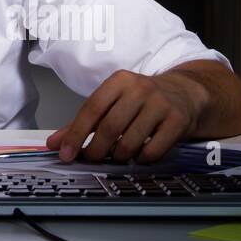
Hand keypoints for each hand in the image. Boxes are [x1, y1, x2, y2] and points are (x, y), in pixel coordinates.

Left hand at [45, 69, 207, 164]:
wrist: (185, 93)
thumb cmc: (141, 100)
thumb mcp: (112, 102)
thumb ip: (82, 122)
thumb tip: (55, 144)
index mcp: (119, 81)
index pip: (91, 109)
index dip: (76, 134)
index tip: (66, 154)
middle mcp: (140, 89)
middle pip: (110, 127)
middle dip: (96, 150)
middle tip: (92, 158)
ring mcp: (161, 104)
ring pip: (130, 142)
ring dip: (119, 156)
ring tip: (118, 155)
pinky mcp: (178, 121)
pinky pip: (153, 151)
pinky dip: (141, 159)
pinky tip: (140, 154)